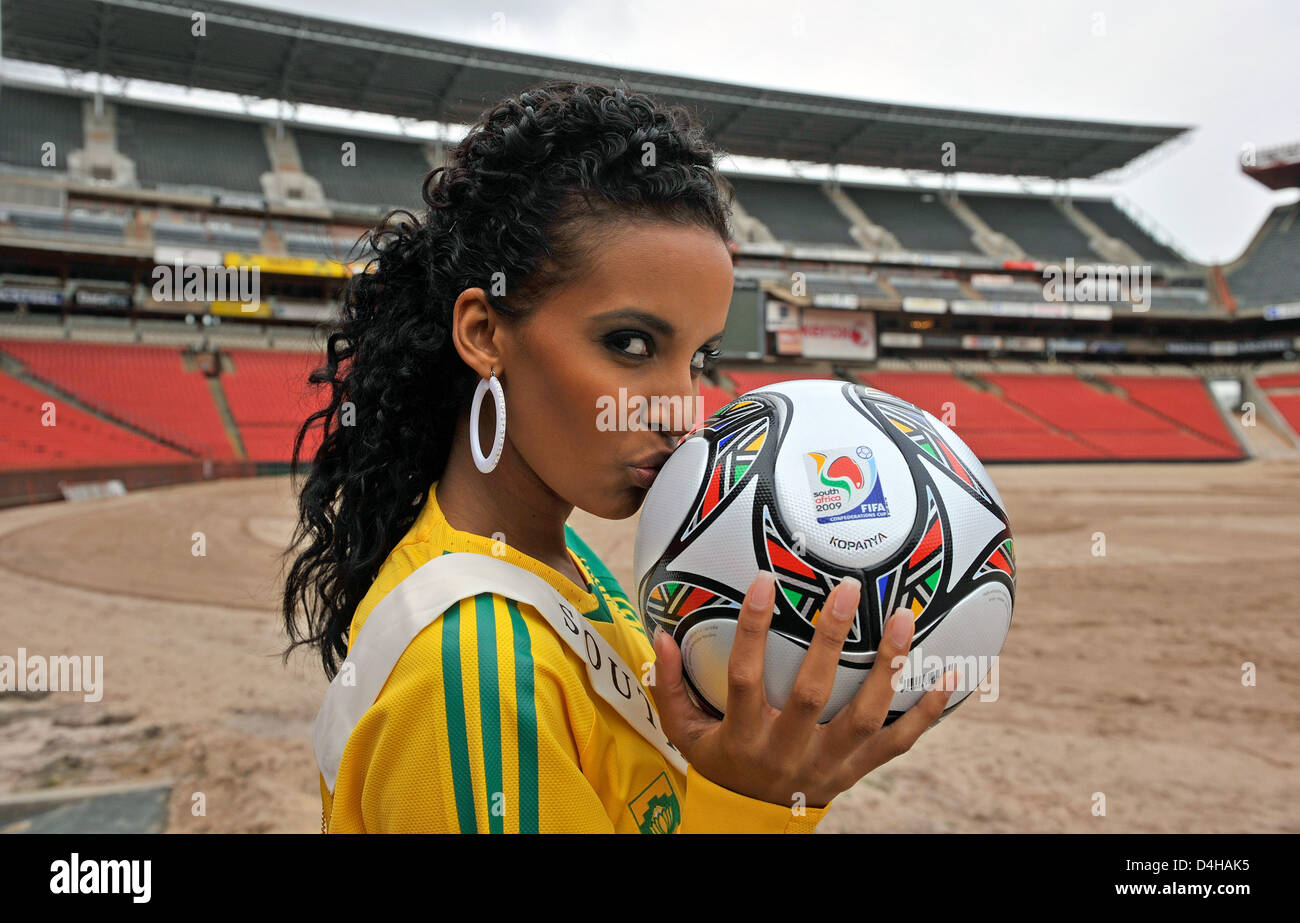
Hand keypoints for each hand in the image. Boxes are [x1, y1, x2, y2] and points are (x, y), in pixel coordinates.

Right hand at [651, 571, 956, 808]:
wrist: (752, 821)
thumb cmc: (718, 763)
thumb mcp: (685, 732)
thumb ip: (673, 684)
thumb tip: (661, 634)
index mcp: (744, 736)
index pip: (745, 678)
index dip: (754, 630)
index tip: (765, 582)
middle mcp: (788, 750)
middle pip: (813, 693)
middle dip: (831, 640)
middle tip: (849, 589)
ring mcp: (829, 763)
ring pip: (865, 717)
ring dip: (888, 668)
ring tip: (904, 619)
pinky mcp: (858, 771)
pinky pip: (900, 742)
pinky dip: (927, 712)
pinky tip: (952, 676)